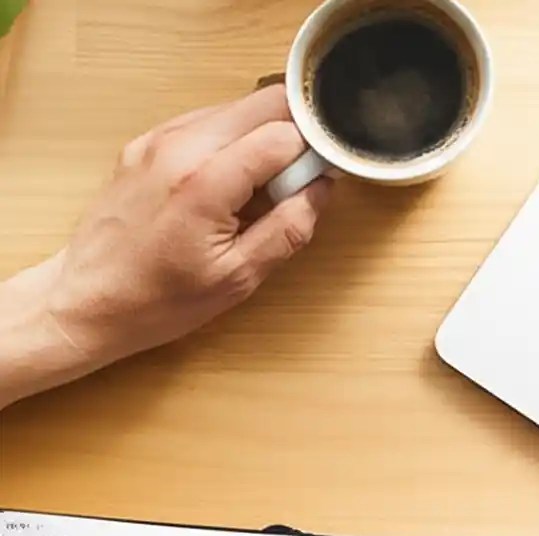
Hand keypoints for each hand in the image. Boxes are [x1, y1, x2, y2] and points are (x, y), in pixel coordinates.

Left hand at [0, 86, 331, 406]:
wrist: (86, 300)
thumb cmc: (159, 300)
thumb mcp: (239, 277)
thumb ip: (288, 228)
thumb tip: (321, 189)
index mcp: (206, 182)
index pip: (284, 134)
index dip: (313, 152)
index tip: (319, 179)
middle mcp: (179, 147)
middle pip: (262, 103)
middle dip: (294, 129)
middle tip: (300, 173)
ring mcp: (157, 140)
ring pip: (235, 107)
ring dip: (262, 132)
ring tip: (263, 183)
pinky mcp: (145, 143)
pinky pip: (205, 120)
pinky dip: (231, 138)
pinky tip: (231, 178)